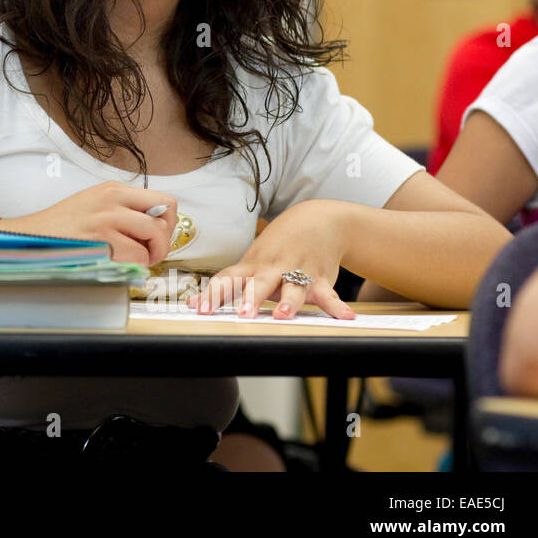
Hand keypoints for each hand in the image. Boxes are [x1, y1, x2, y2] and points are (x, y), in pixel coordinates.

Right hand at [2, 182, 177, 265]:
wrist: (31, 237)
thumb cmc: (60, 228)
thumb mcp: (94, 205)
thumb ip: (123, 210)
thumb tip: (154, 225)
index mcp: (112, 190)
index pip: (162, 201)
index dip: (166, 222)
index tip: (157, 235)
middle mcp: (113, 200)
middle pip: (164, 218)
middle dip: (163, 242)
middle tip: (149, 252)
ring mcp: (107, 220)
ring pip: (155, 237)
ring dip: (151, 255)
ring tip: (135, 260)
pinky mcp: (102, 241)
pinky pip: (138, 256)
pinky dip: (135, 266)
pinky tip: (120, 264)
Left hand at [187, 199, 354, 319]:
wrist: (317, 220)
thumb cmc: (276, 248)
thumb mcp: (251, 263)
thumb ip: (226, 286)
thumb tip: (192, 303)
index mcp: (252, 266)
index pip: (228, 280)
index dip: (213, 294)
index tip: (199, 309)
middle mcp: (273, 268)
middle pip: (259, 283)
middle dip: (251, 298)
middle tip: (243, 314)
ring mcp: (297, 272)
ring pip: (293, 288)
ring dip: (288, 301)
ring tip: (283, 314)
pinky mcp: (321, 277)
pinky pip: (329, 294)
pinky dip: (337, 306)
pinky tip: (345, 316)